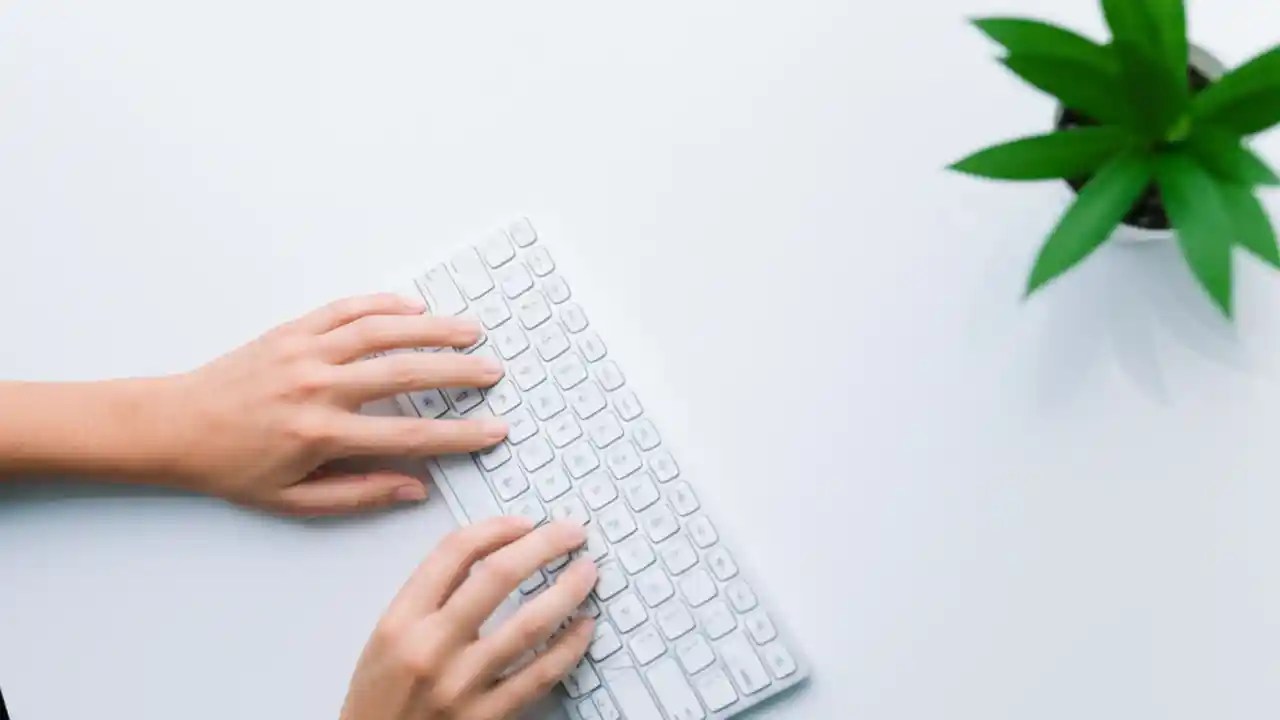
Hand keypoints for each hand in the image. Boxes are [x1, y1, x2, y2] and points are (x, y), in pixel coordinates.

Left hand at [164, 293, 507, 515]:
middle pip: (405, 375)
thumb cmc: (233, 467)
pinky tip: (413, 306)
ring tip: (470, 330)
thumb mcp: (293, 501)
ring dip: (431, 329)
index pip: (408, 437)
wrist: (174, 426)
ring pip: (381, 332)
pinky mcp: (292, 331)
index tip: (493, 431)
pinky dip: (382, 305)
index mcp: (322, 435)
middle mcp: (318, 387)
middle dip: (458, 373)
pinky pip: (345, 310)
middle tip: (494, 372)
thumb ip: (358, 495)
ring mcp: (305, 352)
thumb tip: (416, 488)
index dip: (458, 435)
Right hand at [342, 518, 596, 719]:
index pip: (454, 553)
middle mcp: (432, 648)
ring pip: (530, 624)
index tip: (524, 523)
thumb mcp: (388, 636)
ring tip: (587, 572)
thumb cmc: (381, 695)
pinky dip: (569, 646)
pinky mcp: (487, 717)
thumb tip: (488, 551)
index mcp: (402, 621)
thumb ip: (430, 595)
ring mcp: (462, 686)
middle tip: (572, 533)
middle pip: (498, 577)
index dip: (497, 528)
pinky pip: (540, 675)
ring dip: (568, 591)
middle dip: (544, 545)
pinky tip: (584, 627)